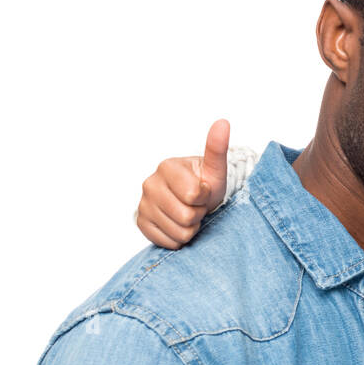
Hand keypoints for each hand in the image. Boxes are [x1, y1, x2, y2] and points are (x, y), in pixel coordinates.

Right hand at [135, 119, 229, 249]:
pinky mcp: (141, 223)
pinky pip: (168, 242)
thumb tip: (223, 122)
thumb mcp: (216, 168)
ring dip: (190, 227)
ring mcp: (143, 205)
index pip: (193, 195)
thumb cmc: (205, 183)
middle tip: (196, 205)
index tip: (203, 190)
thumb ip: (217, 148)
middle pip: (186, 216)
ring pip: (179, 232)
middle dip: (198, 214)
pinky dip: (179, 238)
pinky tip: (178, 224)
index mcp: (167, 167)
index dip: (204, 197)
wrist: (194, 201)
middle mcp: (149, 184)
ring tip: (188, 213)